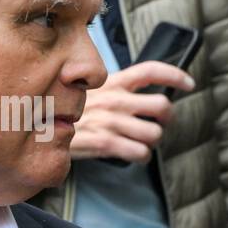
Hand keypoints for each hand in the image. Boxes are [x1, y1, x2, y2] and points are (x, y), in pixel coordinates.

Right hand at [70, 60, 195, 162]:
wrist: (38, 127)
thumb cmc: (66, 110)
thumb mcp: (88, 90)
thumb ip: (113, 90)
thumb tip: (140, 97)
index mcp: (112, 82)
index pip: (150, 71)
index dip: (174, 76)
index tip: (189, 84)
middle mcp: (114, 99)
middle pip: (162, 106)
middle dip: (168, 118)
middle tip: (161, 123)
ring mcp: (110, 121)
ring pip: (154, 134)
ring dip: (153, 141)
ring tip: (142, 141)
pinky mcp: (105, 142)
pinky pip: (140, 153)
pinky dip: (142, 156)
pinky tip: (134, 154)